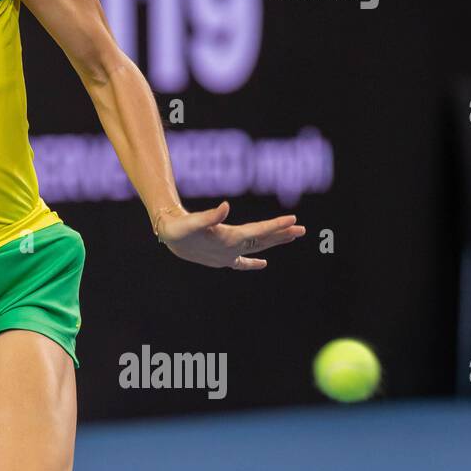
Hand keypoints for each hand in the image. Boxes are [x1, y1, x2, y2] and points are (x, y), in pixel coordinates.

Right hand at [155, 201, 304, 270]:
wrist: (168, 238)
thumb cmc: (180, 228)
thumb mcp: (193, 221)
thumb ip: (211, 215)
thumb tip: (226, 207)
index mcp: (229, 239)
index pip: (259, 231)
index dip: (276, 225)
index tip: (293, 219)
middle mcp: (232, 249)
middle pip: (263, 240)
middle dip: (282, 234)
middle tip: (302, 229)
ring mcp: (228, 255)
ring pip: (256, 247)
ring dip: (274, 241)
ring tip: (291, 236)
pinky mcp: (222, 257)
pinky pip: (242, 261)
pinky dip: (253, 263)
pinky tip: (263, 264)